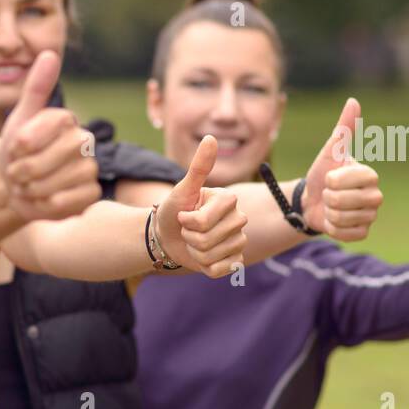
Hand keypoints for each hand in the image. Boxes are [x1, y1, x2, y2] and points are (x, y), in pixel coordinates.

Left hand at [0, 50, 100, 221]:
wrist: (15, 188)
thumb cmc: (15, 152)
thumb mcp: (18, 120)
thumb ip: (35, 89)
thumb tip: (50, 52)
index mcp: (66, 119)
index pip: (40, 130)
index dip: (20, 144)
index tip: (14, 149)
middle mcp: (85, 141)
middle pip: (45, 160)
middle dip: (21, 170)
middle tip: (17, 173)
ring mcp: (91, 169)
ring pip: (53, 183)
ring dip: (29, 189)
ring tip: (27, 186)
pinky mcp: (91, 194)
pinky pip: (63, 203)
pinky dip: (43, 205)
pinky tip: (41, 200)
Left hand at [156, 135, 248, 277]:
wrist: (168, 236)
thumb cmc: (173, 210)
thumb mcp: (182, 189)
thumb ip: (198, 167)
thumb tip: (211, 137)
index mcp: (229, 200)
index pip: (203, 221)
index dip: (186, 221)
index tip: (184, 214)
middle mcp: (240, 218)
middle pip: (208, 240)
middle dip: (189, 238)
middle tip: (188, 230)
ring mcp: (240, 240)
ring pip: (212, 256)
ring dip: (195, 253)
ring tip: (193, 242)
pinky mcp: (236, 260)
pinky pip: (221, 271)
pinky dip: (205, 267)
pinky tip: (202, 257)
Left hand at [300, 97, 382, 239]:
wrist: (311, 200)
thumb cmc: (322, 174)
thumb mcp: (330, 151)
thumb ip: (343, 128)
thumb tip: (353, 101)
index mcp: (371, 175)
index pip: (350, 180)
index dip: (333, 181)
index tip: (331, 178)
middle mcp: (376, 195)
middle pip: (346, 201)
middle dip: (329, 198)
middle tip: (329, 194)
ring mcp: (371, 215)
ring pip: (343, 218)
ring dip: (329, 213)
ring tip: (331, 206)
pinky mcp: (363, 232)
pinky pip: (346, 233)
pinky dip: (333, 228)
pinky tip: (333, 221)